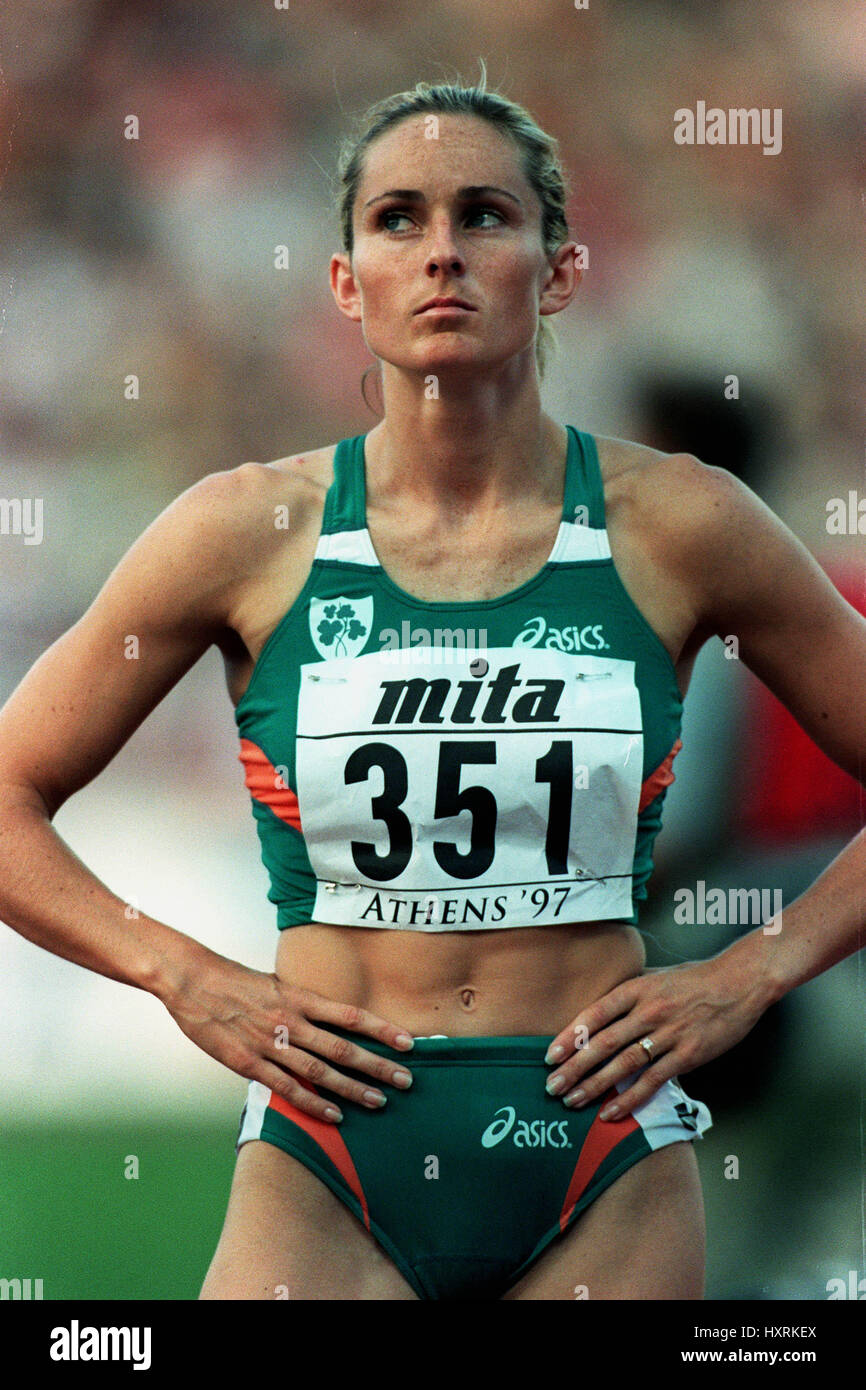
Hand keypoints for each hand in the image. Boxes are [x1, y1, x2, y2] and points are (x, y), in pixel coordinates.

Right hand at [159, 948, 414, 1123]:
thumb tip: (326, 1016)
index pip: (351, 1016)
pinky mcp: (249, 1064)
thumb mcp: (275, 983)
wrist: (192, 980)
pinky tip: (336, 1115)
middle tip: (407, 1080)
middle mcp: (291, 1021)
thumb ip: (301, 1002)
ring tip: (379, 1101)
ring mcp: (271, 1044)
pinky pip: (288, 1089)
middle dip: (378, 1065)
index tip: (409, 1042)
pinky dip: (314, 1103)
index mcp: (299, 998)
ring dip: (353, 1089)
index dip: (382, 1030)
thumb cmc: (234, 980)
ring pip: (321, 1072)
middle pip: (343, 1048)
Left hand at [543, 956, 770, 1120]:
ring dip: (594, 1085)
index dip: (570, 1037)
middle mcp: (649, 1010)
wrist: (739, 982)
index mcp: (636, 988)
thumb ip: (629, 995)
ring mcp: (668, 1033)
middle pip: (603, 1043)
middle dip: (574, 1067)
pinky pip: (652, 1081)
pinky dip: (629, 1099)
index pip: (594, 1014)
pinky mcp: (688, 1055)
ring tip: (572, 1101)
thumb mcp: (655, 976)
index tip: (551, 1056)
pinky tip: (610, 1112)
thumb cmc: (694, 979)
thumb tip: (599, 1015)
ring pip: (623, 1064)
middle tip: (552, 1086)